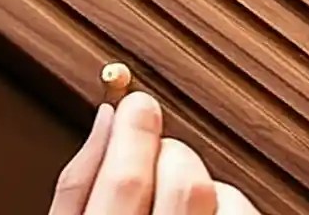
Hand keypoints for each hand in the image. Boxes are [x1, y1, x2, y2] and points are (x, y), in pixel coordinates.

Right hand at [49, 92, 260, 213]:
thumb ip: (77, 184)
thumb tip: (107, 118)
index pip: (126, 181)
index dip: (134, 133)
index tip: (137, 104)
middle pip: (185, 184)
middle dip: (172, 153)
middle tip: (157, 154)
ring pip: (225, 198)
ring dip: (204, 186)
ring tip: (177, 203)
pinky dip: (230, 205)